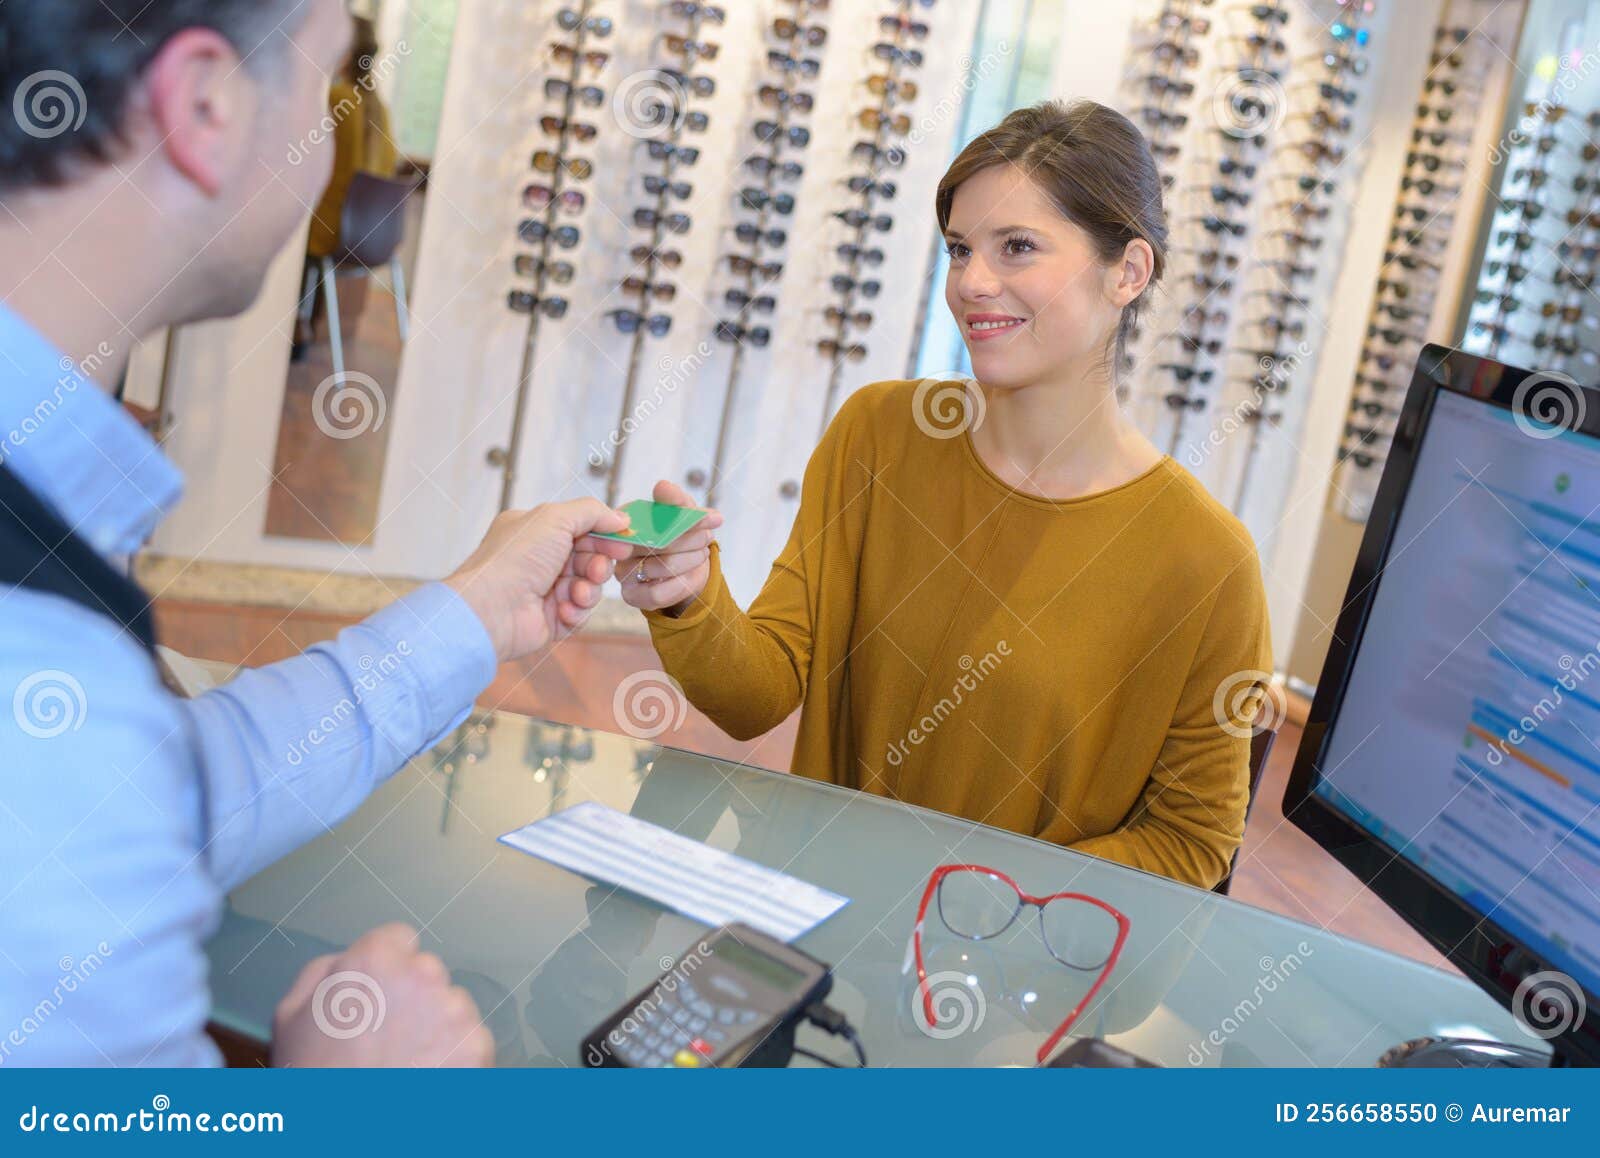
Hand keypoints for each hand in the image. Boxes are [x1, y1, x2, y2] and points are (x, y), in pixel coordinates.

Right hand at [272, 923, 493, 1067]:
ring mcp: (453, 1010)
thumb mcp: (290, 1014)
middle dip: (412, 997)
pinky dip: (456, 1058)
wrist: (339, 1135)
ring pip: (451, 1006)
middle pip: (426, 973)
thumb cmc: (311, 1078)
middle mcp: (421, 974)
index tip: (380, 996)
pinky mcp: (476, 1045)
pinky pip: (471, 1041)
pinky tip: (426, 1077)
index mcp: (375, 959)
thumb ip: (325, 971)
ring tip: (405, 1063)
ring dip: (436, 1026)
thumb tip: (350, 958)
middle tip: (387, 1038)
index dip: (386, 971)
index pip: (398, 940)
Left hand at [446, 499, 633, 660]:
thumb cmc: (515, 558)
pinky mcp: (550, 619)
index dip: (605, 534)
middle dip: (598, 564)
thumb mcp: (554, 518)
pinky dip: (576, 611)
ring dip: (588, 589)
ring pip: (588, 587)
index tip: (624, 540)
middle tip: (597, 570)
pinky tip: (563, 610)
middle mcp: (539, 559)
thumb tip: (620, 517)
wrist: (492, 609)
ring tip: (576, 593)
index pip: (581, 529)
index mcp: (535, 531)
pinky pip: (579, 613)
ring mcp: (545, 590)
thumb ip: (591, 512)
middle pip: (589, 558)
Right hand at [618, 481, 723, 616]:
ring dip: (689, 560)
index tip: (705, 517)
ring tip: (702, 553)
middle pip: (654, 542)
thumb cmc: (681, 536)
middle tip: (707, 535)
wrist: (687, 568)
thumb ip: (675, 500)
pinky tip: (692, 574)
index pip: (644, 517)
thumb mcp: (684, 513)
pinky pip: (656, 594)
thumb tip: (663, 487)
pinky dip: (681, 584)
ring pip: (660, 567)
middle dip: (688, 538)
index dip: (677, 518)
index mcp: (626, 520)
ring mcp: (622, 572)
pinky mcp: (631, 595)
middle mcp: (618, 546)